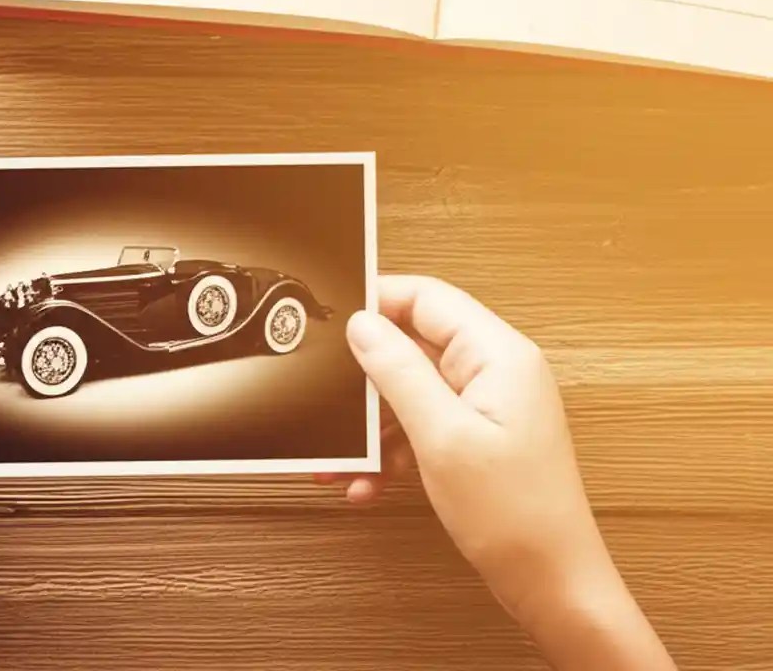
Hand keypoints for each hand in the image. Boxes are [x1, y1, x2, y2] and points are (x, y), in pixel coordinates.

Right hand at [323, 275, 671, 669]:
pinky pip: (422, 427)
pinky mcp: (478, 439)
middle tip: (330, 404)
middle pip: (414, 347)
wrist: (552, 583)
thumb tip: (363, 326)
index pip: (428, 298)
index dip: (377, 299)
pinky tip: (368, 483)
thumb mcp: (442, 436)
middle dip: (365, 379)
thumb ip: (399, 372)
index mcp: (498, 356)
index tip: (332, 317)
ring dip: (372, 426)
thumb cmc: (515, 515)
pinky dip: (390, 452)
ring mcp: (488, 407)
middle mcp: (496, 373)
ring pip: (411, 393)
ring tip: (341, 460)